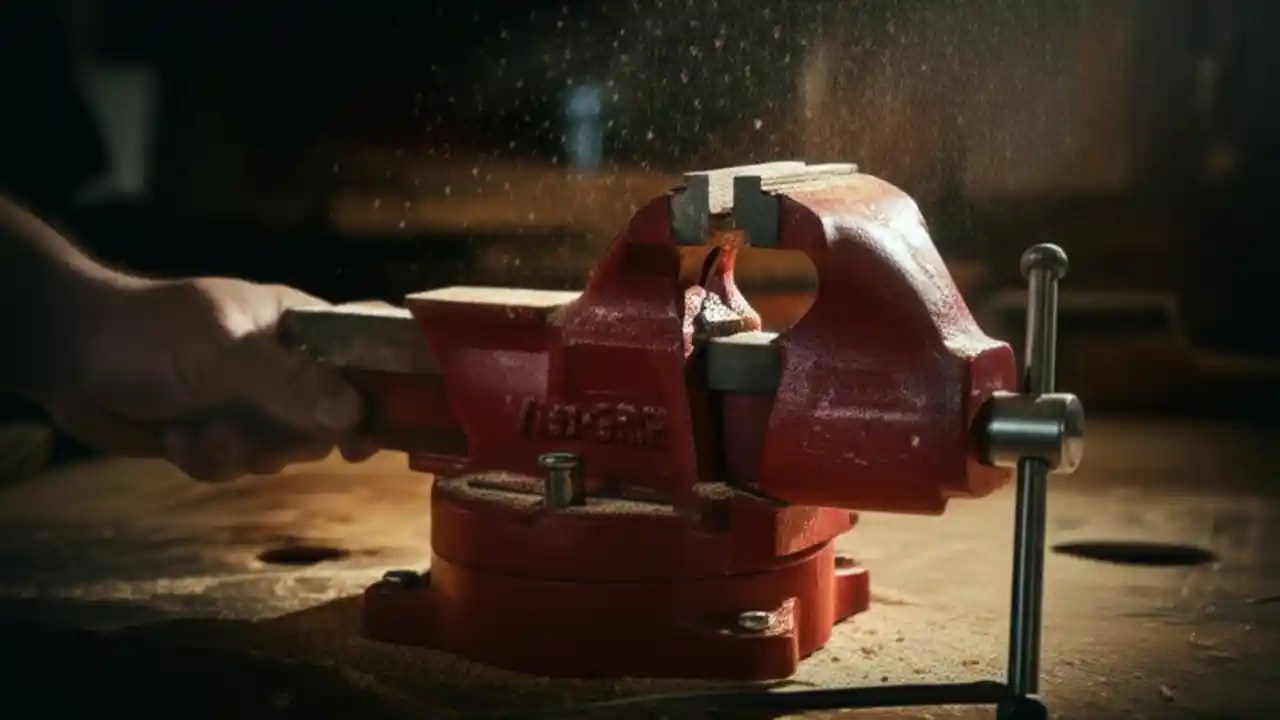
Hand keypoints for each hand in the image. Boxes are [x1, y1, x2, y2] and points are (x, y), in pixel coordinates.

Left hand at [42, 276, 369, 480]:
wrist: (69, 357)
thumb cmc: (149, 333)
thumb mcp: (225, 354)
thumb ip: (291, 382)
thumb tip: (355, 415)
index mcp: (300, 325)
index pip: (368, 351)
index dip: (382, 392)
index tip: (371, 430)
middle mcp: (284, 363)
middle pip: (331, 418)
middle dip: (286, 438)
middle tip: (246, 430)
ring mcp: (251, 399)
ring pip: (283, 450)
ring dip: (240, 452)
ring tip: (199, 432)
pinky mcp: (219, 431)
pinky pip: (240, 466)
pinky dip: (208, 462)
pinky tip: (176, 440)